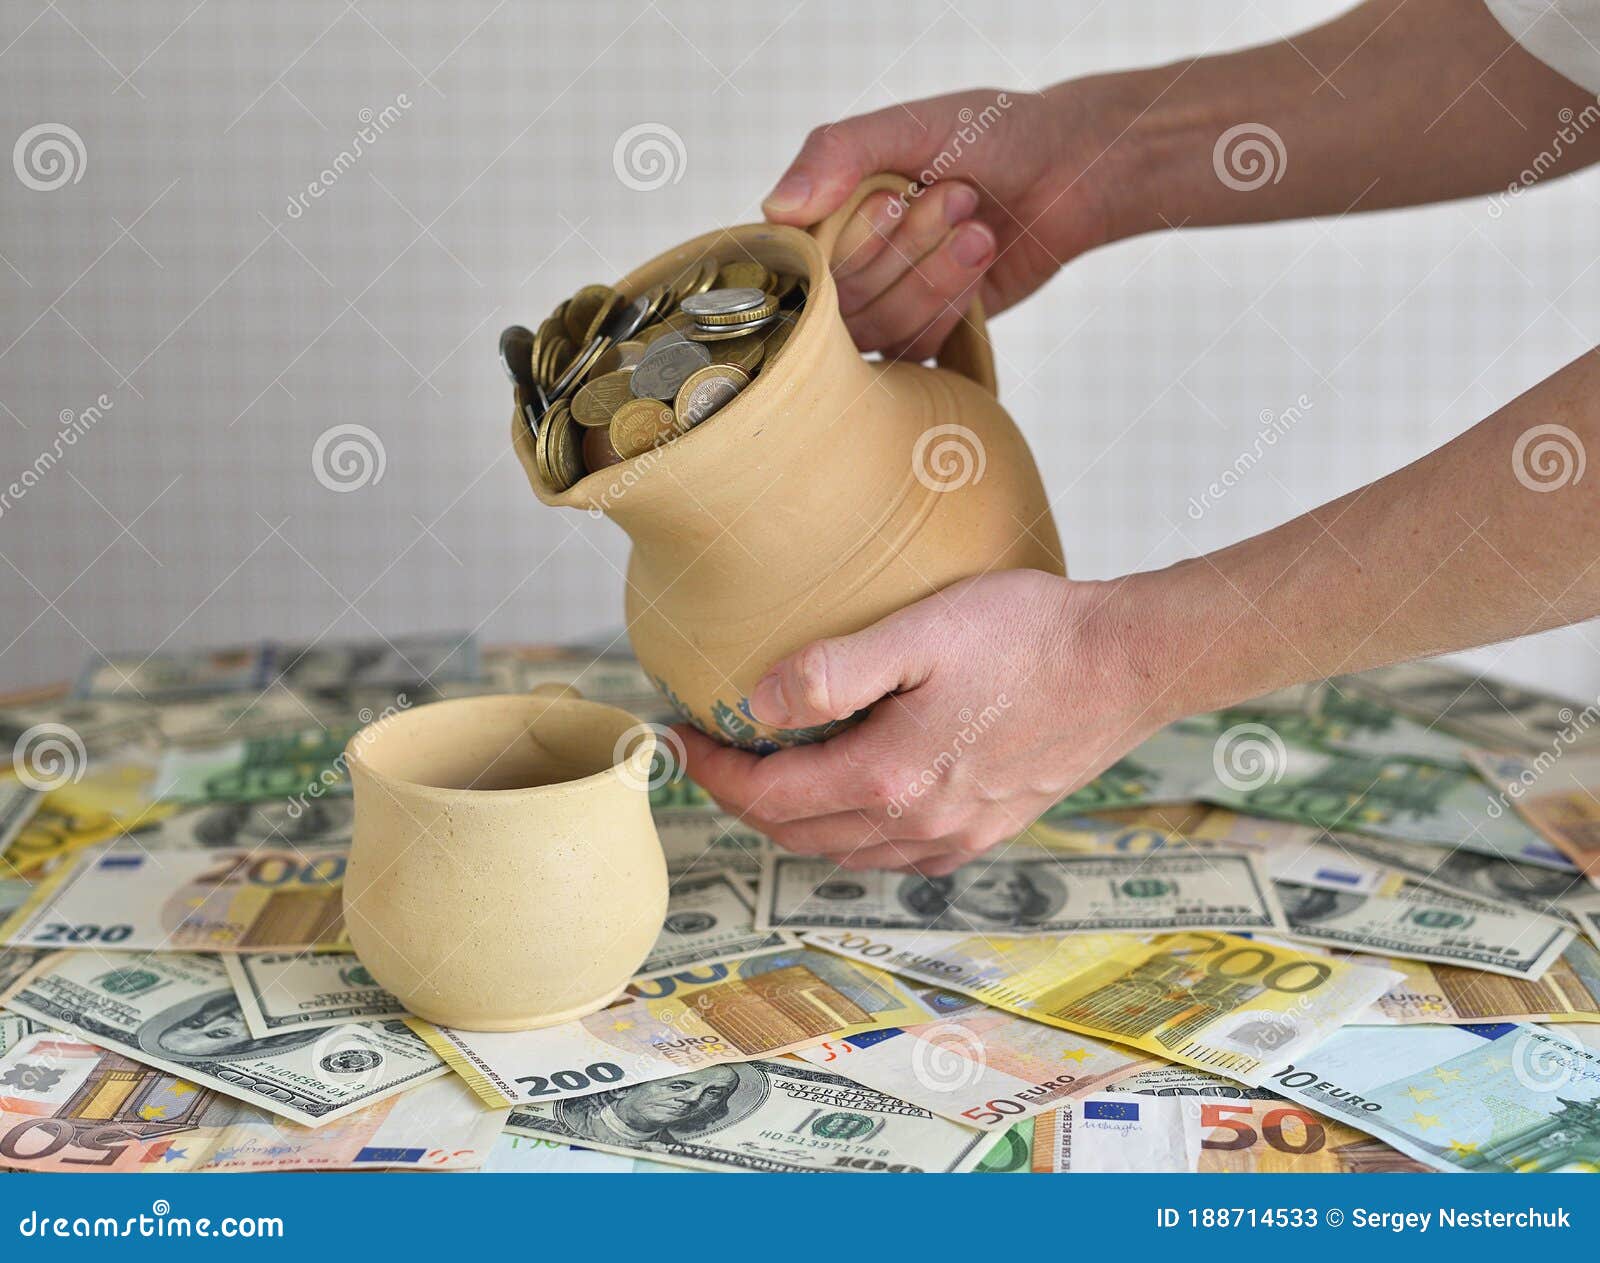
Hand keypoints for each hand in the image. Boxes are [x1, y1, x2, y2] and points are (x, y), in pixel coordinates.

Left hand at [676, 569, 1167, 873]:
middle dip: (742, 798)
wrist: (1127, 664)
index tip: (680, 737)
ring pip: (842, 851)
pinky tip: (847, 799)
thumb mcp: (921, 632)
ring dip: (791, 820)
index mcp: (889, 779)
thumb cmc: (1030, 635)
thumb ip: (833, 670)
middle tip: (712, 754)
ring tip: (767, 773)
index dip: (711, 771)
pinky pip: (892, 855)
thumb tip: (756, 704)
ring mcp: (954, 838)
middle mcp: (917, 825)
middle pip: (796, 834)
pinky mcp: (984, 833)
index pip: (767, 796)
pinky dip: (848, 835)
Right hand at [761, 84, 1119, 359]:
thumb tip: (776, 209)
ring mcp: (880, 300)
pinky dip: (953, 306)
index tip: (899, 196)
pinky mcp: (920, 332)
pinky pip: (915, 348)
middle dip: (910, 249)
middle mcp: (842, 257)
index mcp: (826, 206)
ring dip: (936, 278)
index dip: (854, 239)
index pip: (803, 257)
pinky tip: (982, 263)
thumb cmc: (993, 136)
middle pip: (841, 298)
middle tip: (960, 197)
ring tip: (979, 230)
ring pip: (877, 328)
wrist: (1071, 173)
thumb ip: (840, 152)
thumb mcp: (916, 125)